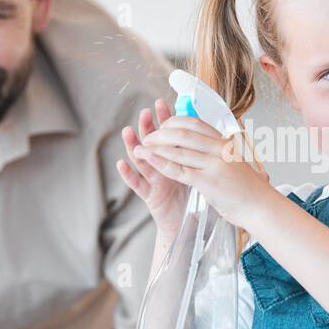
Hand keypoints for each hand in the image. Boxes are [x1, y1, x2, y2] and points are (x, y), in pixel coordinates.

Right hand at [116, 99, 192, 240]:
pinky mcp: (150, 197)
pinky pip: (138, 185)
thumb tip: (207, 130)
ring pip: (141, 161)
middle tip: (145, 112)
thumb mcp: (200, 170)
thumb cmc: (196, 196)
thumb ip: (198, 153)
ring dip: (133, 145)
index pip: (168, 134)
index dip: (165, 120)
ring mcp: (154, 181)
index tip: (162, 103)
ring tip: (127, 131)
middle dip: (148, 127)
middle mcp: (162, 167)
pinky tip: (121, 164)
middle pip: (152, 143)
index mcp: (175, 159)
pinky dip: (128, 175)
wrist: (192, 225)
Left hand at [132, 114, 274, 228]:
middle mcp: (219, 149)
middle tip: (147, 137)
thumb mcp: (234, 162)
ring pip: (178, 149)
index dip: (175, 122)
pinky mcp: (207, 182)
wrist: (260, 207)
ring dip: (155, 147)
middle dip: (160, 133)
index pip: (196, 123)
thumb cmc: (248, 189)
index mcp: (225, 143)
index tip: (163, 124)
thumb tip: (203, 144)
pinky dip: (161, 163)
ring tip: (140, 147)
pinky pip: (178, 170)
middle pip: (183, 134)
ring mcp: (214, 165)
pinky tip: (149, 160)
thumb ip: (219, 152)